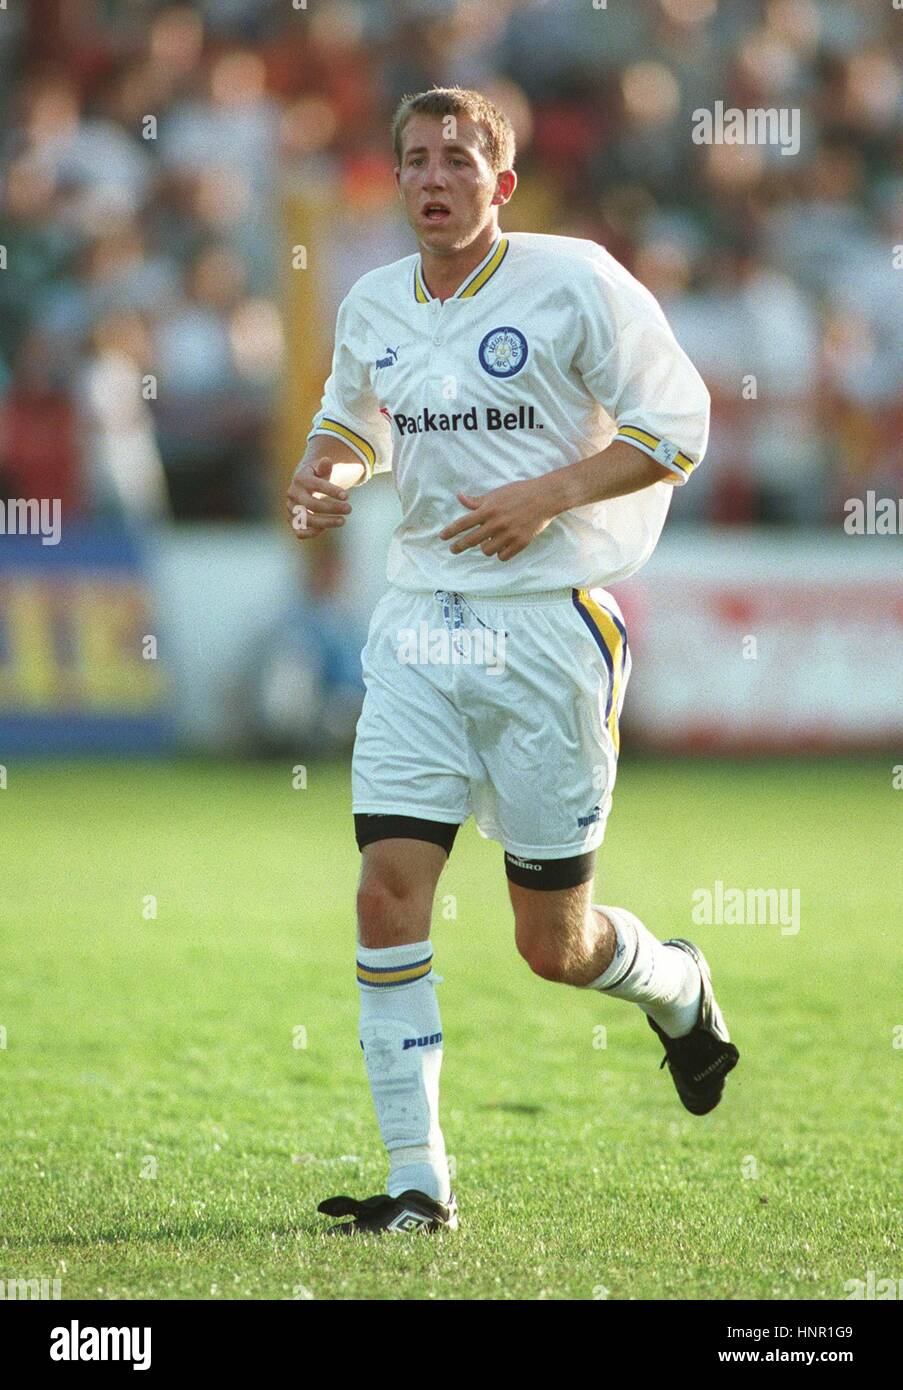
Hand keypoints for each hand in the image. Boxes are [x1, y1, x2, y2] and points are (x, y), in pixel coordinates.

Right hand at [285, 458, 351, 539]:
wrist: (304, 486)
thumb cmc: (317, 476)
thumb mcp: (321, 469)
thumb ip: (324, 466)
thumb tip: (327, 461)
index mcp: (300, 479)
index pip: (316, 485)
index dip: (331, 491)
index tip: (347, 496)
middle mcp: (293, 494)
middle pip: (312, 505)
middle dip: (332, 508)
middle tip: (349, 509)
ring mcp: (291, 509)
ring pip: (306, 520)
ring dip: (326, 522)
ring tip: (343, 520)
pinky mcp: (292, 521)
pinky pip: (299, 532)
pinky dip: (312, 533)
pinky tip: (325, 528)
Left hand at [439, 479, 554, 561]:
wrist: (545, 497)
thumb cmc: (520, 492)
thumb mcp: (496, 493)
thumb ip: (477, 500)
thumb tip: (460, 497)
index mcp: (489, 510)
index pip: (463, 523)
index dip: (450, 531)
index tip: (442, 537)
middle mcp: (496, 524)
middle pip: (471, 540)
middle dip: (459, 546)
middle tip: (453, 549)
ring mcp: (509, 534)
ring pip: (487, 550)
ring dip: (484, 547)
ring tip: (487, 542)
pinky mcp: (521, 543)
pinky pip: (503, 556)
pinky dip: (500, 553)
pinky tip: (501, 547)